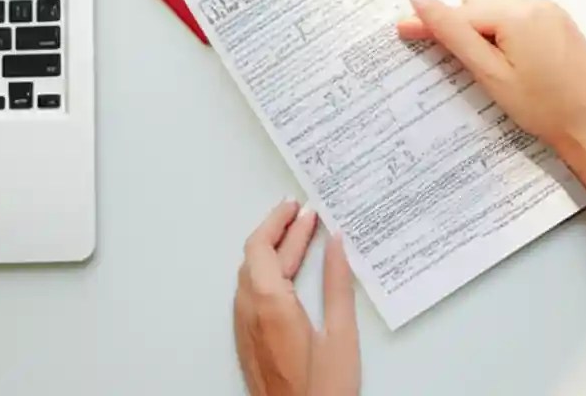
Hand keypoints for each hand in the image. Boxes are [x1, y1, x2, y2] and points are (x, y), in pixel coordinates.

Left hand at [234, 200, 359, 395]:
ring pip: (252, 275)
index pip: (262, 245)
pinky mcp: (248, 340)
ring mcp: (245, 327)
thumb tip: (337, 246)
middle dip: (280, 231)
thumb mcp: (340, 334)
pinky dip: (269, 273)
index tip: (297, 207)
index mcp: (270, 303)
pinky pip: (252, 293)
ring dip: (274, 252)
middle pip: (256, 257)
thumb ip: (337, 284)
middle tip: (305, 216)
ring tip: (302, 238)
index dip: (277, 220)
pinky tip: (290, 273)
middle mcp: (250, 311)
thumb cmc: (321, 390)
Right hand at [399, 0, 585, 255]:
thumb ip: (454, 36)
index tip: (402, 30)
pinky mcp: (562, 23)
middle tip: (463, 62)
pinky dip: (506, 30)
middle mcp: (535, 3)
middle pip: (478, 0)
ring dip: (484, 27)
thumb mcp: (491, 75)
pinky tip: (513, 61)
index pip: (460, 12)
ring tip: (491, 66)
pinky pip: (520, 14)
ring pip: (498, 5)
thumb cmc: (543, 108)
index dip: (432, 24)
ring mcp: (552, 11)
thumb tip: (420, 2)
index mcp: (516, 14)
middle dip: (463, 24)